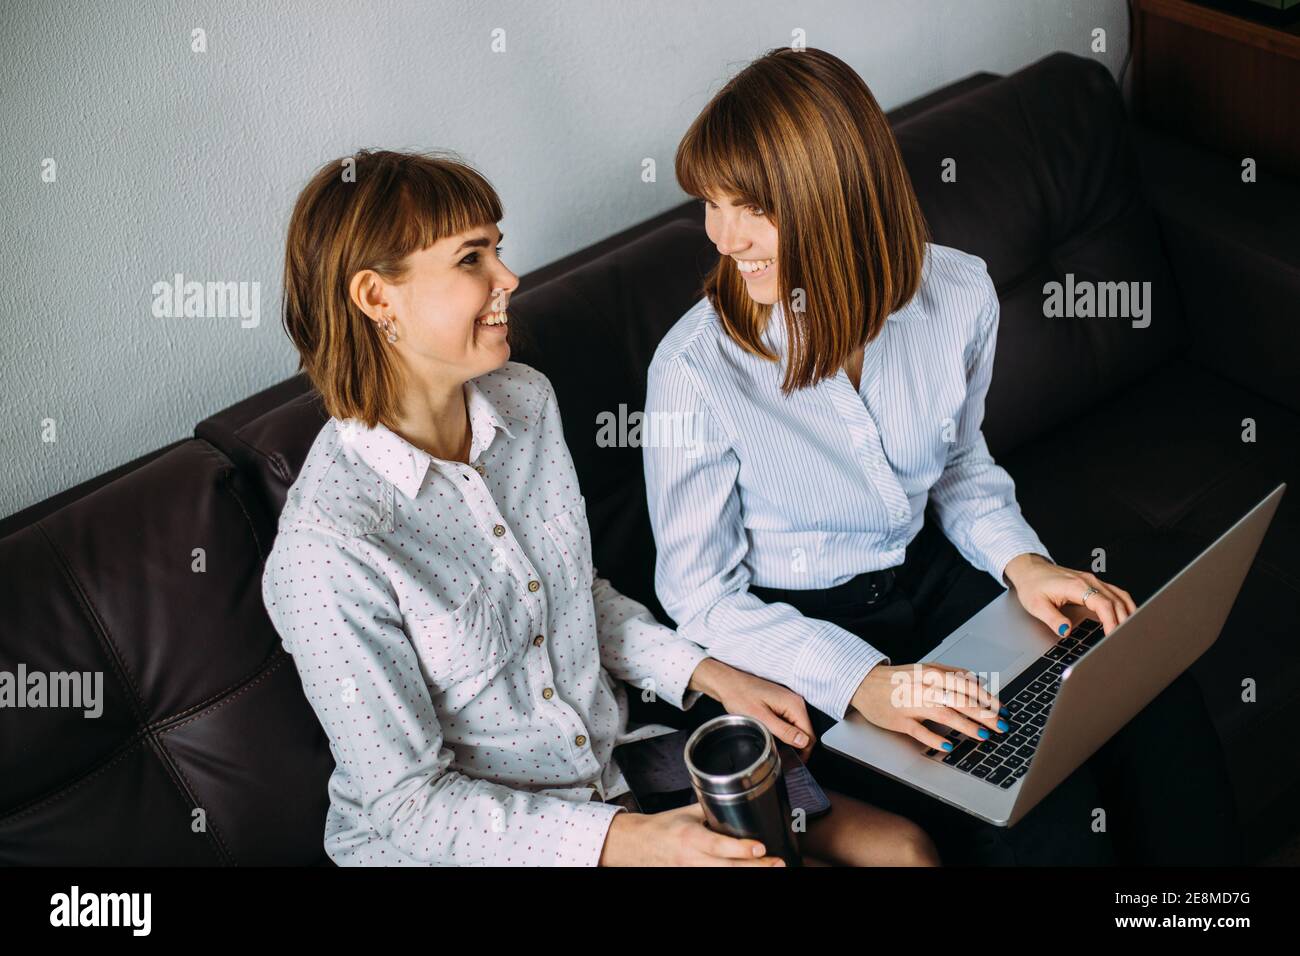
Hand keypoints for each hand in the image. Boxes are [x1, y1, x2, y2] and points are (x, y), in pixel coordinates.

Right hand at [598, 803, 786, 865]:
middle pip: (728, 868)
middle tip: (777, 863)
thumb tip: (737, 801)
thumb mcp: (686, 813)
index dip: (741, 848)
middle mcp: (692, 859)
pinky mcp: (691, 878)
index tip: (760, 847)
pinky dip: (733, 877)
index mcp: (691, 837)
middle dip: (755, 867)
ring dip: (749, 874)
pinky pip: (715, 880)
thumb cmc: (663, 827)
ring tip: (771, 870)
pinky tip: (748, 874)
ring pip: (724, 878)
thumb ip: (711, 811)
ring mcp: (692, 872)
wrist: (638, 845)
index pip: (719, 846)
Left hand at [689, 658, 814, 760]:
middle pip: (805, 731)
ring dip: (791, 740)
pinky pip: (789, 722)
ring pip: (797, 728)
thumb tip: (803, 742)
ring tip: (779, 751)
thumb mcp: (761, 718)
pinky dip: (785, 732)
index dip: (803, 751)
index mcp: (793, 704)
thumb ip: (784, 730)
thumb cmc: (740, 696)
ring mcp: (788, 702)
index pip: (809, 734)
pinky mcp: (781, 704)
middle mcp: (794, 701)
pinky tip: (775, 739)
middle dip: (797, 747)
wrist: (727, 684)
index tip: (794, 762)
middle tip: (785, 760)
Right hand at [849, 662, 1006, 751]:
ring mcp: (912, 704)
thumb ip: (951, 673)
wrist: (865, 684)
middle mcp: (925, 687)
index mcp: (933, 673)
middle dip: (985, 714)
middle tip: (1002, 726)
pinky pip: (920, 731)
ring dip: (966, 725)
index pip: (967, 685)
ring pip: (944, 714)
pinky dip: (934, 737)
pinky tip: (948, 744)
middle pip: (960, 700)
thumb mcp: (925, 669)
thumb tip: (977, 681)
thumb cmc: (898, 679)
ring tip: (983, 735)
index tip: (1002, 710)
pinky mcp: (900, 721)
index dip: (987, 698)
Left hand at [1003, 553, 1137, 636]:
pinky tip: (1127, 616)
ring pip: (1119, 597)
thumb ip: (1052, 619)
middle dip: (1124, 621)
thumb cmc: (1032, 585)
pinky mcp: (1094, 583)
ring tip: (1131, 631)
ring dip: (1128, 613)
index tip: (1114, 636)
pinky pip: (1116, 593)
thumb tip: (1066, 631)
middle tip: (1126, 640)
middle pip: (1116, 601)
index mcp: (1076, 586)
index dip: (1111, 621)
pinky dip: (1124, 605)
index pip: (1102, 604)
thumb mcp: (1036, 605)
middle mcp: (1088, 581)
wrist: (1029, 570)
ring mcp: (1093, 581)